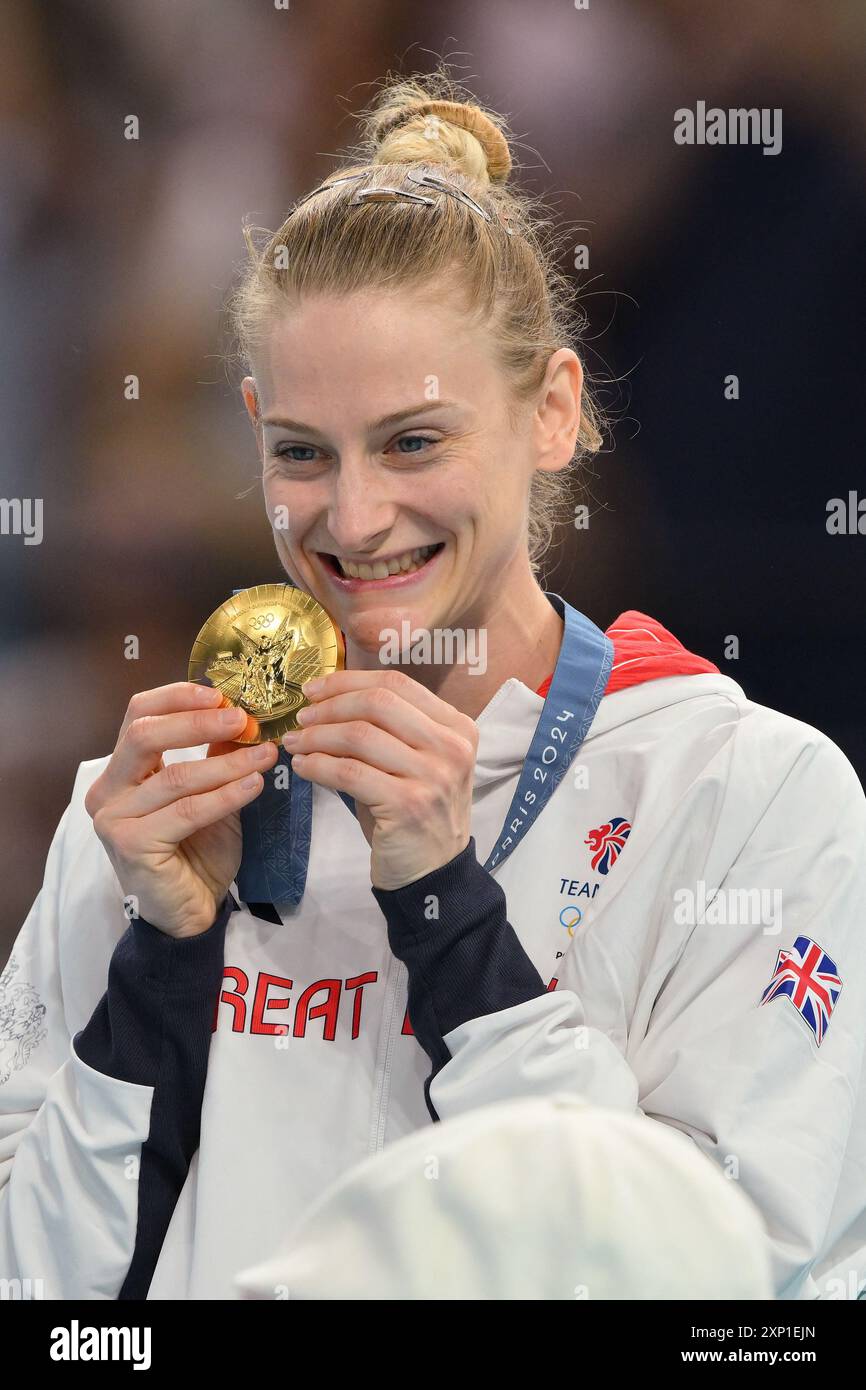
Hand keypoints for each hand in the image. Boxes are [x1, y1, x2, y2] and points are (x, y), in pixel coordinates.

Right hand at [84, 682, 278, 937]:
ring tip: (265, 755)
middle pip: (144, 735)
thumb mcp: (212, 794)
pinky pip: (187, 811)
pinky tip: (255, 786)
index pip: (138, 714)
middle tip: (244, 720)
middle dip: (198, 721)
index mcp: (121, 771)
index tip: (221, 692)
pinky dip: (225, 795)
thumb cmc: (197, 852)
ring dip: (227, 763)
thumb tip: (241, 717)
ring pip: (175, 776)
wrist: (189, 914)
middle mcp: (107, 791)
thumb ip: (216, 757)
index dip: (178, 697)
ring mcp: (114, 819)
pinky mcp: (131, 845)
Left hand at [282, 669, 477, 889]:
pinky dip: (318, 765)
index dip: (348, 681)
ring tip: (295, 743)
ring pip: (360, 735)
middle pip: (378, 702)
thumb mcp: (413, 762)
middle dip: (330, 706)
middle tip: (301, 718)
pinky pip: (349, 772)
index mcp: (457, 727)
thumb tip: (326, 701)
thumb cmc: (416, 813)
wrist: (433, 873)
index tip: (315, 690)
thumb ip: (386, 730)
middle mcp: (452, 747)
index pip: (397, 683)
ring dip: (317, 736)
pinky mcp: (408, 805)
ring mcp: (433, 776)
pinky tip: (303, 767)